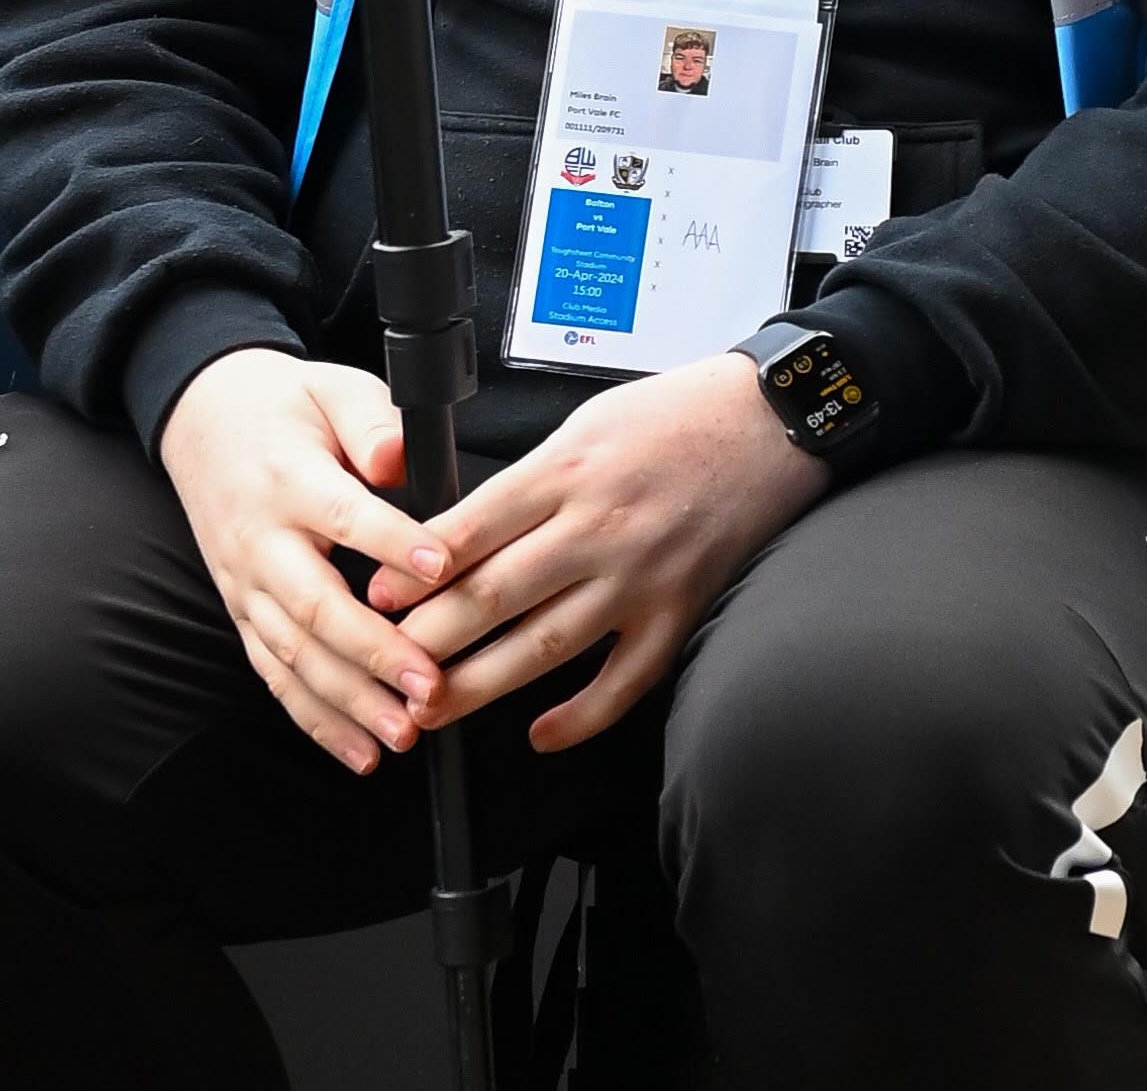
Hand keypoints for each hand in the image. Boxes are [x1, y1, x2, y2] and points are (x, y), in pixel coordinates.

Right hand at [160, 348, 450, 776]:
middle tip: (429, 686)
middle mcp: (262, 541)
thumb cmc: (283, 406)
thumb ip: (371, 420)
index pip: (345, 515)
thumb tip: (398, 456)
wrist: (202, 419)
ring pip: (294, 655)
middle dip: (374, 654)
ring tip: (401, 733)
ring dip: (348, 702)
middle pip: (316, 606)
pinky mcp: (242, 613)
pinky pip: (275, 675)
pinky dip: (314, 718)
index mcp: (291, 479)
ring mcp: (246, 584)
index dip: (392, 544)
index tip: (441, 569)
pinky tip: (358, 750)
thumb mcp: (332, 387)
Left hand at [366, 353, 825, 754]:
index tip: (378, 595)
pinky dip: (580, 716)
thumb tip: (460, 530)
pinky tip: (542, 733)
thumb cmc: (676, 414)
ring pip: (545, 645)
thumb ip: (528, 478)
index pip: (472, 528)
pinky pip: (623, 679)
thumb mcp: (585, 422)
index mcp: (567, 470)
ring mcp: (640, 577)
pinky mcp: (678, 611)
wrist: (768, 421)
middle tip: (382, 663)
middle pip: (495, 594)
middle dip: (428, 637)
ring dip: (481, 684)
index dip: (416, 568)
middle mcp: (598, 527)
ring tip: (431, 707)